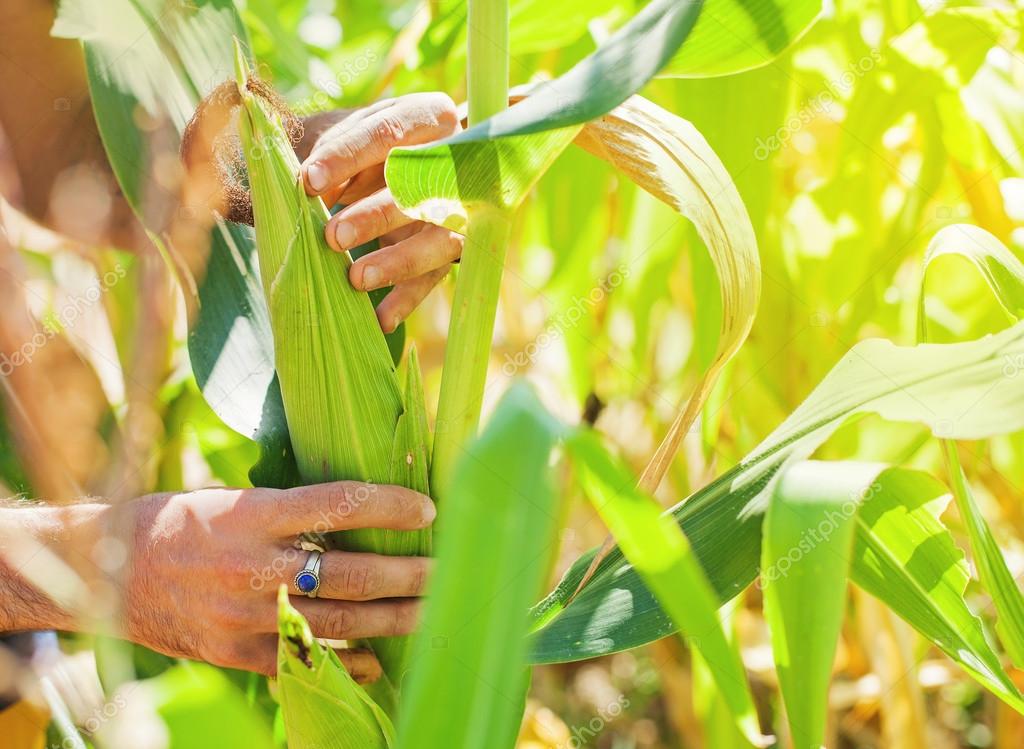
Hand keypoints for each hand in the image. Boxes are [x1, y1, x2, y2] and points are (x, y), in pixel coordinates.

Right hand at [109, 482, 434, 677]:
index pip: (341, 503)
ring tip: (430, 609)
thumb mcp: (230, 499)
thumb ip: (289, 511)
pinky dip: (346, 661)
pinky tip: (378, 659)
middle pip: (352, 571)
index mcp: (251, 514)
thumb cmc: (174, 522)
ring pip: (339, 620)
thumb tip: (361, 515)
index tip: (428, 508)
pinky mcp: (234, 653)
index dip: (392, 506)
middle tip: (447, 568)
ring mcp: (244, 615)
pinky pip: (303, 660)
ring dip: (393, 618)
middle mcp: (251, 564)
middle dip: (409, 573)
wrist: (102, 571)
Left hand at [300, 93, 463, 332]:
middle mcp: (456, 160)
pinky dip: (406, 301)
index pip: (390, 132)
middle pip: (420, 189)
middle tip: (332, 237)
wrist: (419, 164)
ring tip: (355, 280)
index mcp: (428, 117)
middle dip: (375, 215)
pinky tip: (379, 320)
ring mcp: (463, 208)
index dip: (349, 156)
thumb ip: (332, 151)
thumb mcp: (352, 136)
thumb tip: (304, 182)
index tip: (309, 181)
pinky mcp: (457, 247)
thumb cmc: (372, 146)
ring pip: (439, 239)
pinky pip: (435, 277)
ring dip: (397, 261)